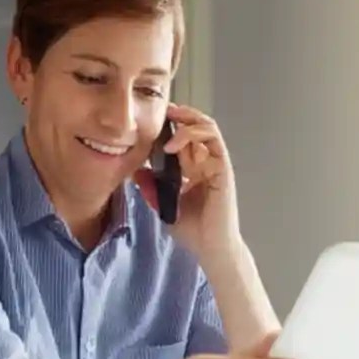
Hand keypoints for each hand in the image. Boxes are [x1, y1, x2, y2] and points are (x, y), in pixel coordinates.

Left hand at [133, 103, 238, 259]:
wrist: (211, 248)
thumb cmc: (192, 231)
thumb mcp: (163, 205)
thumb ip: (151, 188)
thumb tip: (136, 170)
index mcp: (193, 170)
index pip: (182, 139)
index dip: (168, 127)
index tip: (149, 122)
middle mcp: (205, 163)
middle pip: (195, 126)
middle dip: (179, 114)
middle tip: (160, 110)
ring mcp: (215, 164)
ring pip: (206, 127)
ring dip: (187, 120)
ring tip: (168, 120)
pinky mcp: (222, 168)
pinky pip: (213, 139)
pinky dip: (192, 136)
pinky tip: (172, 146)